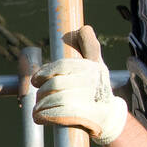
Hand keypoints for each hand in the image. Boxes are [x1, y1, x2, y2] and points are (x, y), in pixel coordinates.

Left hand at [31, 25, 128, 144]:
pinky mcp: (85, 116)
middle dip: (42, 92)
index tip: (36, 80)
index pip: (62, 66)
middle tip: (40, 97)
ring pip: (54, 100)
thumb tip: (82, 29)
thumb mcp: (96, 64)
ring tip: (39, 109)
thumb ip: (88, 46)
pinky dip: (44, 116)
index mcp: (91, 67)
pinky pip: (58, 114)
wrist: (110, 117)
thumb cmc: (97, 88)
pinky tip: (40, 117)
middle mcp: (92, 81)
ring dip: (41, 106)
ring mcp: (89, 99)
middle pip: (55, 85)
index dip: (45, 73)